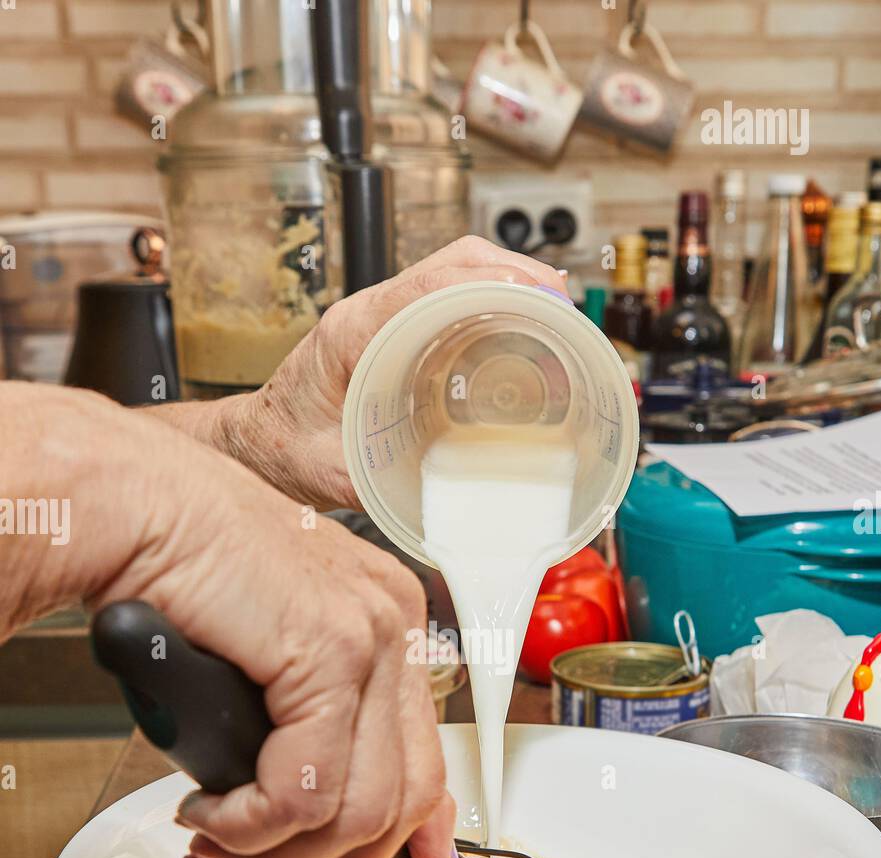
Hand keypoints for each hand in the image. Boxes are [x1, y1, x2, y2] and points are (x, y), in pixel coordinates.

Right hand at [7, 384, 455, 857]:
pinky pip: (304, 790)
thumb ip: (314, 728)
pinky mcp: (329, 648)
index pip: (431, 762)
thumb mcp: (266, 663)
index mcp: (390, 625)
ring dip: (281, 851)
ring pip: (360, 809)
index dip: (405, 838)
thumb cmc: (179, 575)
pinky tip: (209, 806)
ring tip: (218, 836)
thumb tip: (334, 810)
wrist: (131, 505)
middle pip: (408, 797)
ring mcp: (371, 635)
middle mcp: (395, 626)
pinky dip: (252, 822)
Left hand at [222, 236, 570, 508]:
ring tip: (556, 321)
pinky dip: (495, 305)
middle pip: (457, 262)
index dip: (493, 283)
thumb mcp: (332, 475)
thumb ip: (381, 488)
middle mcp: (370, 312)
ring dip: (511, 286)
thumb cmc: (281, 450)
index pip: (430, 284)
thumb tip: (443, 510)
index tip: (539, 298)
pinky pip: (453, 298)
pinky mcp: (396, 329)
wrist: (255, 443)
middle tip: (565, 313)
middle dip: (519, 275)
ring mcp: (384, 315)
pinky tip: (523, 335)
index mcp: (353, 333)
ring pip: (459, 272)